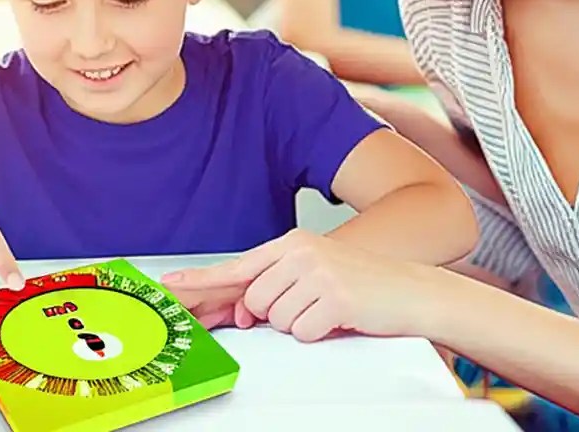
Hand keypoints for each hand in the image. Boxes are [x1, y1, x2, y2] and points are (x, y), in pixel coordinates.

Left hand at [161, 230, 441, 341]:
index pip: (236, 267)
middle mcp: (301, 253)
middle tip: (309, 306)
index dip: (200, 281)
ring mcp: (318, 273)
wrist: (410, 290)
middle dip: (275, 315)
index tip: (169, 288)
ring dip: (300, 324)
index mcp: (292, 244)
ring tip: (327, 309)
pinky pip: (302, 333)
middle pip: (254, 303)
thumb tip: (237, 311)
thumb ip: (272, 287)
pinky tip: (339, 317)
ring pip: (276, 320)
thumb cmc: (361, 285)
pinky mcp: (334, 297)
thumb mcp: (313, 275)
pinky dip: (319, 333)